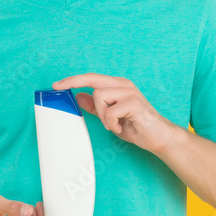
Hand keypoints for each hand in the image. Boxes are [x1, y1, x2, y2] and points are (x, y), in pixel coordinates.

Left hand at [53, 73, 175, 152]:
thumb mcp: (110, 117)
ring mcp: (129, 92)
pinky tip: (120, 127)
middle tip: (59, 87)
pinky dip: (111, 123)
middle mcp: (123, 85)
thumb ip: (96, 107)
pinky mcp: (134, 103)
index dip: (74, 80)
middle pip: (93, 79)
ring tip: (112, 124)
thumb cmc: (136, 126)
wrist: (159, 137)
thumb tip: (78, 97)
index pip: (92, 78)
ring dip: (102, 115)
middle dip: (74, 82)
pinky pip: (111, 111)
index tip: (56, 85)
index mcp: (117, 86)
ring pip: (100, 95)